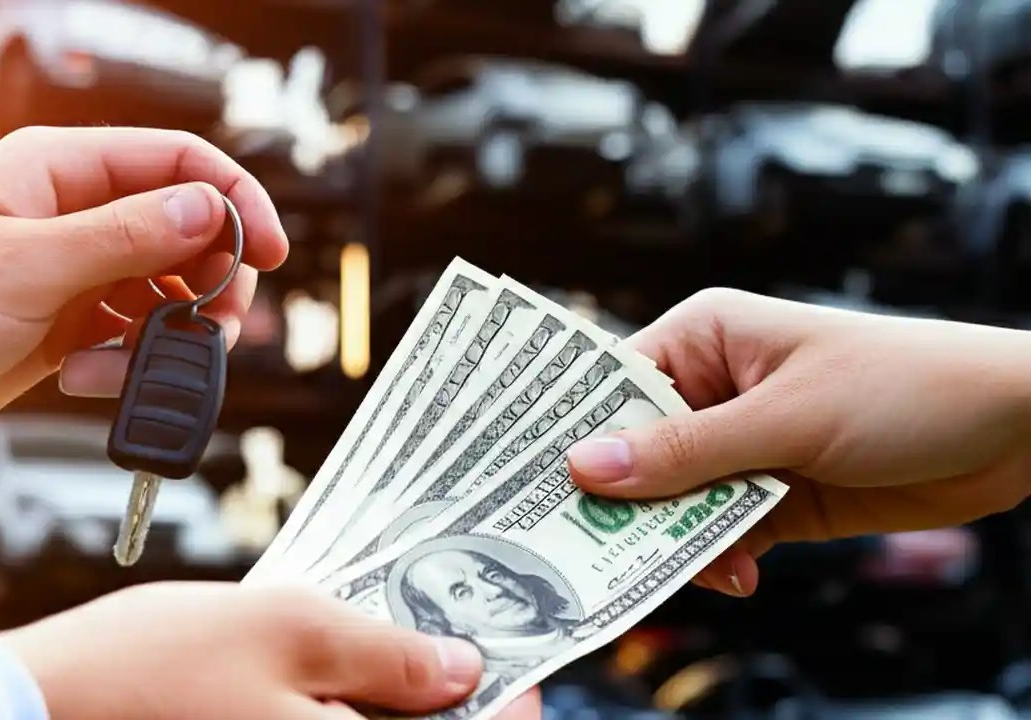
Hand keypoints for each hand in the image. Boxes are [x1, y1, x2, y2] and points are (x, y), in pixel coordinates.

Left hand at [0, 126, 287, 442]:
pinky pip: (130, 339)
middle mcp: (73, 218)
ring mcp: (71, 275)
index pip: (176, 163)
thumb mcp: (21, 268)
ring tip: (127, 364)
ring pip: (164, 293)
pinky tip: (85, 380)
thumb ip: (123, 238)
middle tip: (211, 325)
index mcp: (58, 173)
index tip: (266, 251)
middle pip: (184, 232)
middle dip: (208, 282)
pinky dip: (125, 366)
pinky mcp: (64, 328)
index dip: (233, 200)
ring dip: (166, 336)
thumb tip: (206, 208)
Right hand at [0, 582, 542, 719]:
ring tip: (386, 639)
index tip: (520, 664)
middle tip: (446, 636)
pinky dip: (337, 711)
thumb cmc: (148, 671)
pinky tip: (328, 668)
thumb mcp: (285, 629)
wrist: (31, 712)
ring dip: (389, 701)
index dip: (510, 706)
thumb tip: (463, 670)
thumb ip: (387, 654)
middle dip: (445, 697)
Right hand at [567, 288, 1030, 596]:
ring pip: (676, 502)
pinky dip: (722, 557)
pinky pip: (721, 530)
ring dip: (680, 539)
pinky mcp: (774, 494)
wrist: (1015, 430)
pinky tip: (743, 575)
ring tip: (700, 569)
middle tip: (594, 553)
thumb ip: (687, 450)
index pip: (614, 388)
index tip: (537, 489)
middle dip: (628, 503)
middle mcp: (713, 390)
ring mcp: (743, 445)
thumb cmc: (903, 386)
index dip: (577, 437)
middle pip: (638, 454)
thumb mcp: (787, 416)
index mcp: (705, 339)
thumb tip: (583, 466)